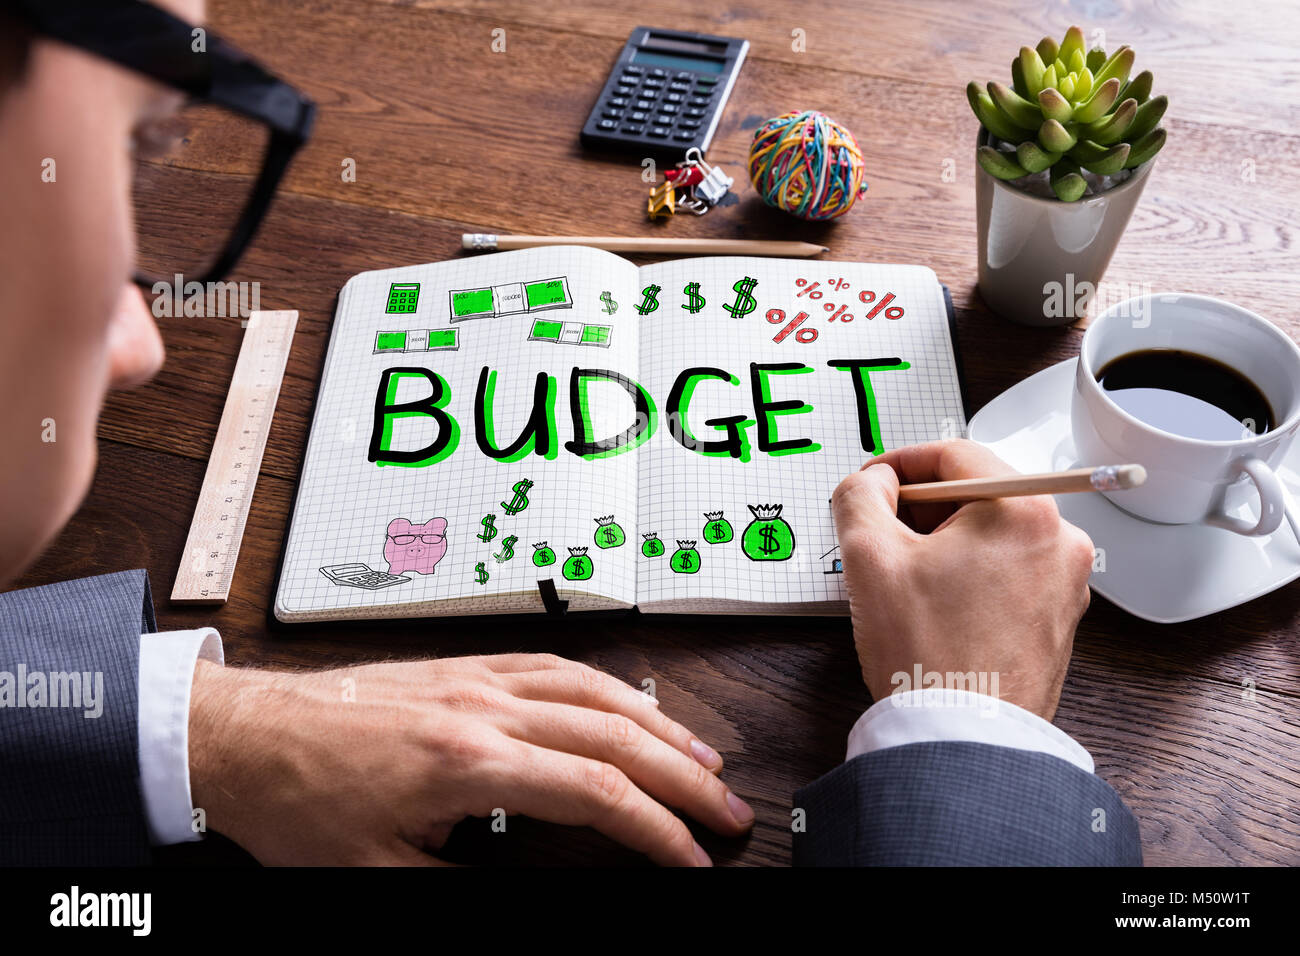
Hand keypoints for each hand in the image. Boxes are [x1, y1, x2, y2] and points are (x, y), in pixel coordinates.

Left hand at [188, 653, 751, 865]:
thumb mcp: (375, 874)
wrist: (244, 735)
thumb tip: (538, 893)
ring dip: (658, 724)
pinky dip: (607, 686)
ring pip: (594, 689)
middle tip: (727, 813)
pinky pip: (555, 664)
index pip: (594, 791)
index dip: (656, 831)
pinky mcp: (463, 667)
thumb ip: (462, 890)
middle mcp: (483, 707)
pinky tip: (626, 704)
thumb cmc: (297, 801)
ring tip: (703, 759)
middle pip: (613, 734)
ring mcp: (476, 679)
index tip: (691, 860)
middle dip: (682, 777)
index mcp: (467, 761)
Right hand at [830, 440, 1094, 720]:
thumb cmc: (927, 654)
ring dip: (943, 542)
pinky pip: (1006, 573)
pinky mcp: (1057, 618)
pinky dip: (968, 575)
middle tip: (879, 532)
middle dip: (921, 506)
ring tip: (903, 578)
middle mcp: (1059, 540)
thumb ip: (861, 496)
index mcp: (1024, 510)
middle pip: (977, 493)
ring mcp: (1064, 582)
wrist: (964, 740)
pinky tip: (934, 604)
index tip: (873, 481)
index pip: (955, 454)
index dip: (901, 461)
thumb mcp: (869, 557)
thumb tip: (873, 483)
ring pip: (991, 535)